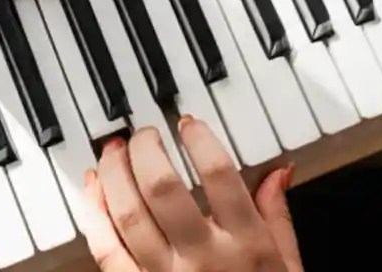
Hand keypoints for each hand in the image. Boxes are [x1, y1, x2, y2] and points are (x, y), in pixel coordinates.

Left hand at [82, 118, 301, 271]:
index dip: (200, 139)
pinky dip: (93, 213)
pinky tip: (93, 188)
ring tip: (115, 151)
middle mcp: (203, 260)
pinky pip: (105, 249)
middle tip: (144, 134)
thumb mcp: (288, 269)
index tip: (188, 124)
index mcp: (247, 248)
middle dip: (146, 149)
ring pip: (127, 213)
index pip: (219, 175)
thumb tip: (278, 171)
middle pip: (162, 188)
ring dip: (115, 173)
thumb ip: (279, 218)